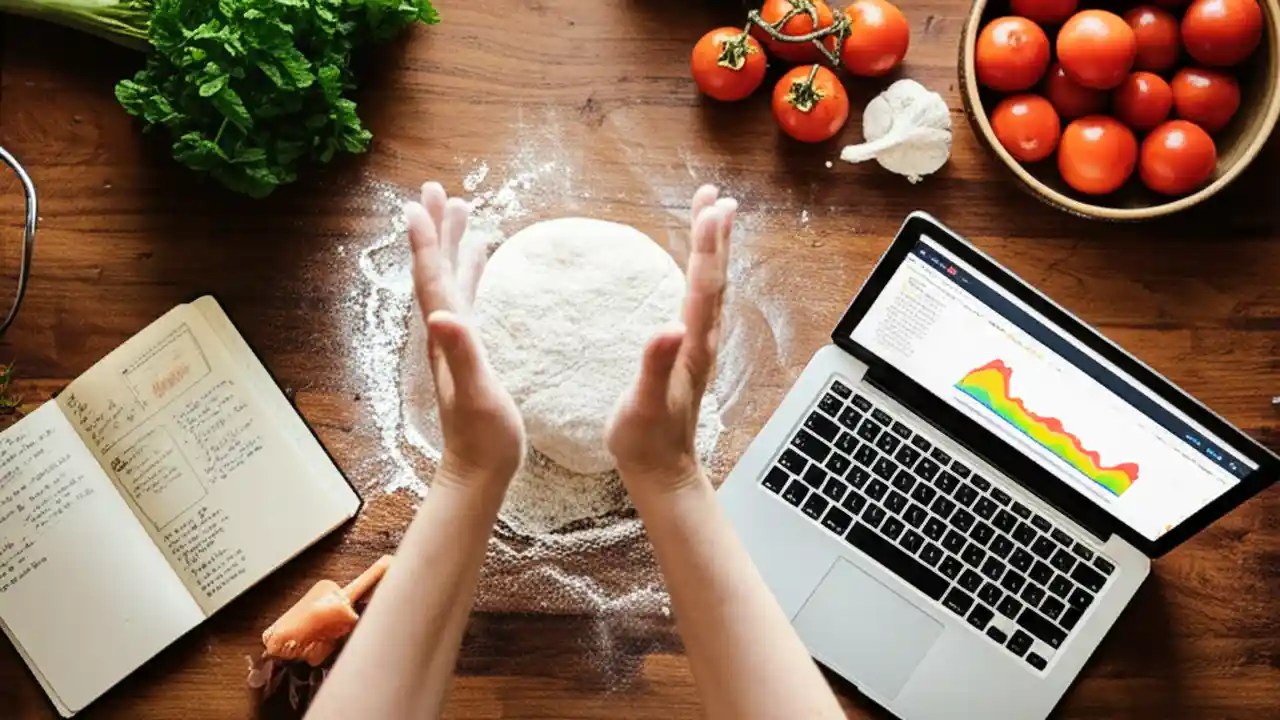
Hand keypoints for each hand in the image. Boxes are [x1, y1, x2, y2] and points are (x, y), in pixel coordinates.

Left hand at [406, 182, 525, 486]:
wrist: (480, 470)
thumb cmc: (484, 436)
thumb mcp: (476, 394)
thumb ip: (461, 354)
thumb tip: (442, 316)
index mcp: (446, 335)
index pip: (432, 279)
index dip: (425, 241)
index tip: (418, 203)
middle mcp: (445, 332)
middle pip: (435, 270)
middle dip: (434, 229)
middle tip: (435, 189)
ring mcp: (456, 341)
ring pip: (450, 280)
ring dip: (452, 244)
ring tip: (461, 209)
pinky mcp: (471, 351)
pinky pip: (468, 297)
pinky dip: (471, 271)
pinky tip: (481, 258)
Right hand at [606, 185, 736, 492]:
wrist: (662, 471)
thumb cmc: (647, 440)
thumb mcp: (644, 404)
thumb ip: (655, 366)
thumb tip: (668, 328)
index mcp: (691, 346)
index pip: (703, 286)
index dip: (707, 245)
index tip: (711, 207)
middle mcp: (702, 340)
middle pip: (713, 277)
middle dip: (714, 234)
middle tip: (714, 195)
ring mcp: (698, 345)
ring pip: (711, 286)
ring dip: (712, 248)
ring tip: (711, 212)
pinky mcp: (689, 352)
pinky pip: (699, 299)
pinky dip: (702, 271)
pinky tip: (696, 265)